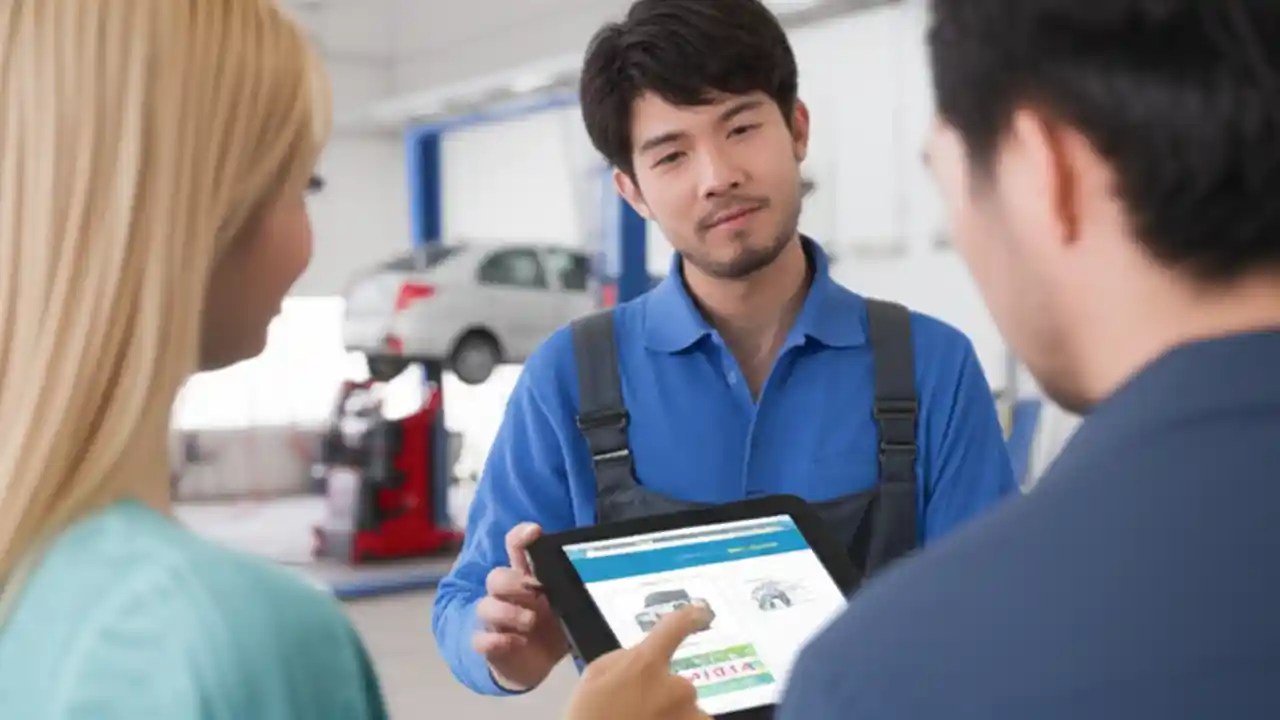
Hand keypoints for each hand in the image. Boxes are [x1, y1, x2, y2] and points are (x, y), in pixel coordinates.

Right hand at [472, 523, 569, 691]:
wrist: (539, 665)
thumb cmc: (553, 627)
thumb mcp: (568, 608)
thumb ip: (575, 592)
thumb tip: (600, 578)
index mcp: (526, 578)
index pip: (516, 547)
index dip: (520, 536)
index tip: (534, 532)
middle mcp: (508, 596)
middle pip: (496, 576)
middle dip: (513, 581)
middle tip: (535, 591)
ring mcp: (496, 620)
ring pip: (485, 606)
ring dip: (506, 612)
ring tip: (530, 622)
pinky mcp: (490, 646)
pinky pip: (480, 639)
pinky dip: (496, 640)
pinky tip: (515, 643)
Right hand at [565, 605, 712, 719]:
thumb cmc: (586, 718)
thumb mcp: (593, 677)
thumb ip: (625, 661)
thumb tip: (643, 658)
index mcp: (647, 664)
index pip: (675, 627)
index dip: (691, 616)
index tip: (703, 612)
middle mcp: (678, 686)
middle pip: (678, 686)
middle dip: (663, 700)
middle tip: (634, 715)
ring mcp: (692, 717)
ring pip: (686, 714)